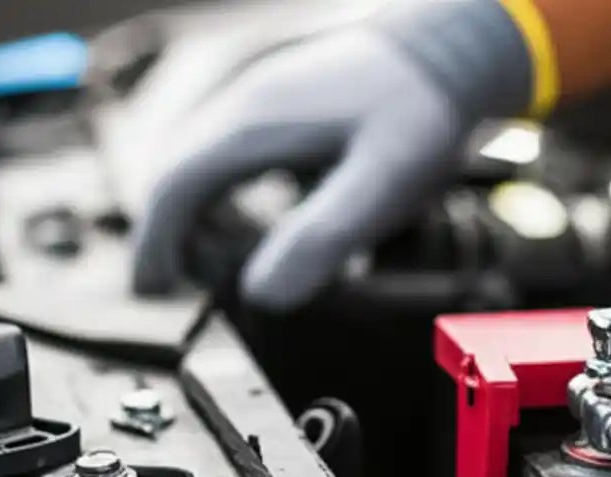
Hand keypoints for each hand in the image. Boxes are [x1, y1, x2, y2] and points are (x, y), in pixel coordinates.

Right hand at [133, 2, 530, 310]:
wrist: (458, 47)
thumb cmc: (423, 113)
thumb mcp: (381, 184)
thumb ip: (322, 238)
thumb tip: (263, 295)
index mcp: (255, 125)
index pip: (175, 186)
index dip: (157, 243)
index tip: (152, 289)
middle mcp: (248, 104)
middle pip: (181, 172)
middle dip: (176, 232)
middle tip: (191, 285)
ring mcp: (268, 96)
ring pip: (206, 157)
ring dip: (203, 210)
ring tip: (226, 261)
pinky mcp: (292, 99)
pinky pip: (237, 147)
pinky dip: (232, 188)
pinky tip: (265, 215)